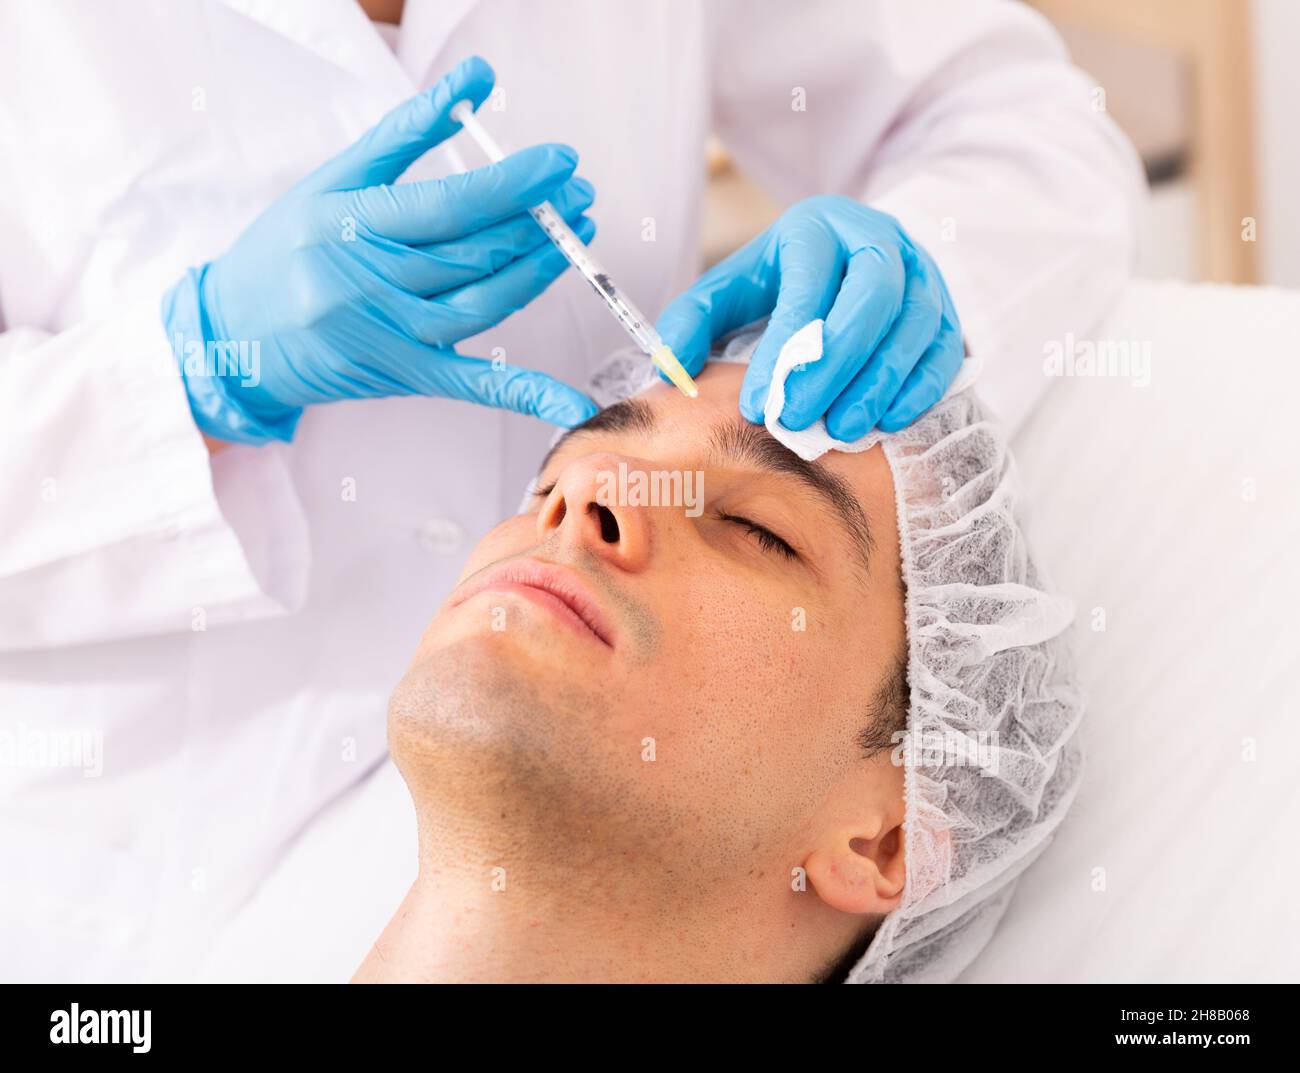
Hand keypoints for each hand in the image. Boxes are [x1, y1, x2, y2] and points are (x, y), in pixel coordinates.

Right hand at [163, 56, 598, 443]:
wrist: (232, 337)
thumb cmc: (285, 249)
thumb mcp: (332, 181)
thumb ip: (408, 132)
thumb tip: (476, 79)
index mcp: (348, 226)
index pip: (447, 206)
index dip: (512, 185)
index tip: (559, 162)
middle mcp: (368, 285)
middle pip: (473, 254)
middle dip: (537, 222)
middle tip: (577, 193)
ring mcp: (389, 337)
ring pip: (481, 304)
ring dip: (538, 271)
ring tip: (576, 235)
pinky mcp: (404, 377)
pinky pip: (471, 385)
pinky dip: (524, 392)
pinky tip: (571, 400)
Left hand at [656, 195, 961, 437]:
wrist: (847, 260)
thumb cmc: (781, 282)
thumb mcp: (731, 288)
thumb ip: (693, 320)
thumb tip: (669, 367)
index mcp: (819, 227)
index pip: (809, 286)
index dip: (786, 350)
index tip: (760, 406)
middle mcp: (880, 239)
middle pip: (872, 297)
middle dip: (835, 365)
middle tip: (798, 420)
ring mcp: (923, 273)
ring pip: (915, 325)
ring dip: (878, 384)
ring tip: (840, 431)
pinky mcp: (949, 310)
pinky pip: (946, 349)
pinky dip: (920, 388)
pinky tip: (888, 421)